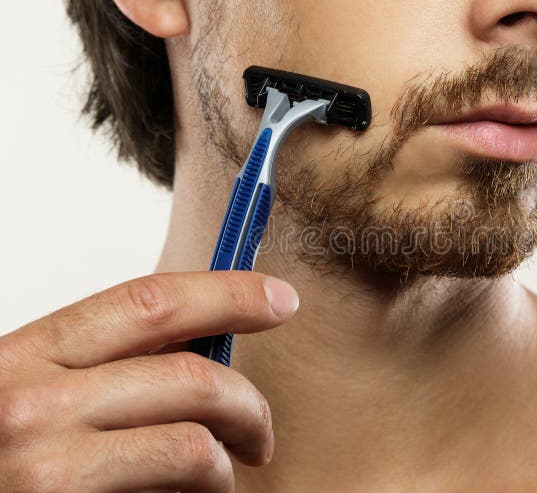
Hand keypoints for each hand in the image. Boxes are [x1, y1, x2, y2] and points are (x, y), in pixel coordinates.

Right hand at [0, 271, 298, 491]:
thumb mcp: (25, 395)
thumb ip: (98, 371)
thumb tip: (201, 347)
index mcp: (22, 357)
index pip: (148, 302)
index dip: (228, 294)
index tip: (280, 299)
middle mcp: (28, 405)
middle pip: (190, 376)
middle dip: (248, 402)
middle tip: (260, 431)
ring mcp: (45, 470)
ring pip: (194, 444)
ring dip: (227, 464)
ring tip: (221, 478)